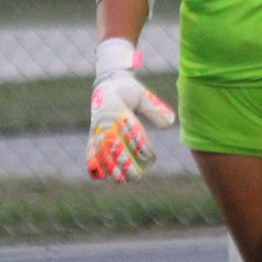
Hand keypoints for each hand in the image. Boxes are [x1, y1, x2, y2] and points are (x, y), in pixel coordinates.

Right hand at [85, 39, 175, 182]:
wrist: (108, 80)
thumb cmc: (128, 89)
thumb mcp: (143, 94)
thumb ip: (155, 109)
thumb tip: (170, 123)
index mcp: (120, 110)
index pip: (131, 132)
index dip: (141, 147)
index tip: (151, 159)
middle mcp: (107, 120)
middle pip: (115, 146)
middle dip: (125, 164)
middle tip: (137, 177)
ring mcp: (98, 127)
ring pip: (102, 150)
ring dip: (111, 167)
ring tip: (121, 181)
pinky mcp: (93, 131)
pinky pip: (91, 147)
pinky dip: (92, 161)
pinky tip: (99, 176)